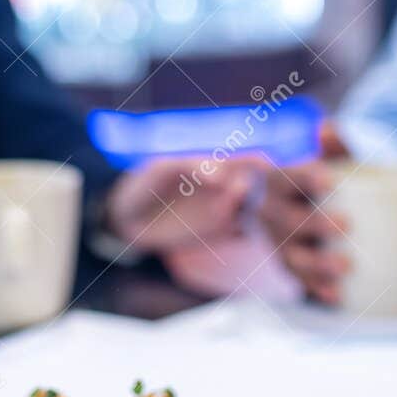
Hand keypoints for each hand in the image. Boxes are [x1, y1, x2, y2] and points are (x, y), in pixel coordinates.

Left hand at [104, 155, 267, 255]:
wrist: (128, 217)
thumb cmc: (146, 183)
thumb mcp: (164, 168)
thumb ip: (194, 168)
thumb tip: (224, 177)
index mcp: (218, 166)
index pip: (254, 162)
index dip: (267, 166)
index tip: (266, 172)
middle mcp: (227, 189)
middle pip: (261, 189)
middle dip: (262, 193)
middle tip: (239, 194)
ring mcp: (224, 212)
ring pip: (256, 213)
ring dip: (257, 215)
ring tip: (232, 214)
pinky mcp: (217, 235)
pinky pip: (242, 234)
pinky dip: (247, 233)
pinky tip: (234, 233)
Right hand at [259, 123, 349, 302]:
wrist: (316, 203)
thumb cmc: (326, 175)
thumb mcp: (329, 156)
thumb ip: (334, 143)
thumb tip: (328, 130)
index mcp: (277, 180)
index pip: (287, 176)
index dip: (304, 177)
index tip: (328, 178)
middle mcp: (271, 213)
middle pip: (287, 221)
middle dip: (315, 224)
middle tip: (348, 225)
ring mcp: (278, 242)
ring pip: (291, 256)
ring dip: (316, 264)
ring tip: (346, 266)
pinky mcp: (289, 265)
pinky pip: (300, 281)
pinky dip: (318, 289)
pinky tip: (338, 296)